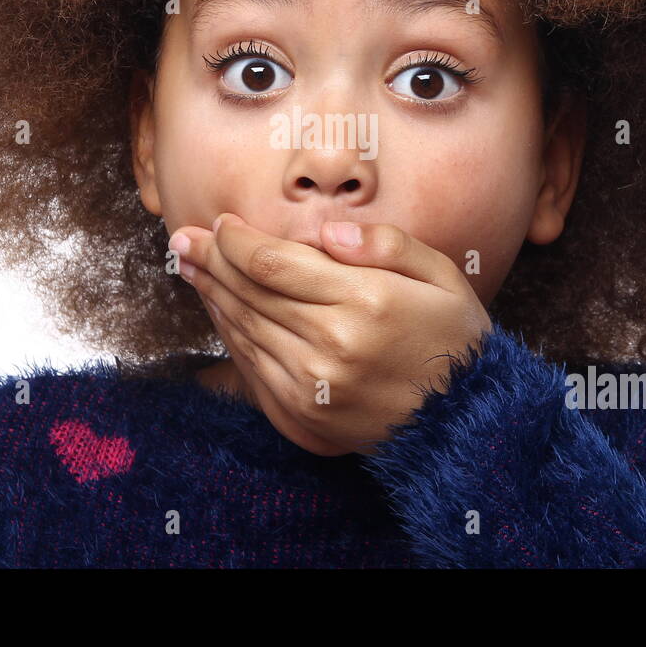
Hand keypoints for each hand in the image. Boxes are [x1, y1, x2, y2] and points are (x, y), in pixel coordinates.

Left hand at [168, 213, 493, 456]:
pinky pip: (251, 369)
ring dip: (213, 297)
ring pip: (242, 330)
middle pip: (249, 294)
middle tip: (182, 240)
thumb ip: (385, 243)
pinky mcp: (303, 417)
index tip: (221, 224)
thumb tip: (326, 230)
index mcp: (364, 301)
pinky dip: (230, 338)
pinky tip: (222, 314)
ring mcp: (313, 386)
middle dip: (210, 261)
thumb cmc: (453, 337)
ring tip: (191, 269)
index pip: (273, 263)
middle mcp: (332, 345)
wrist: (463, 423)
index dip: (236, 241)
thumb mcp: (440, 274)